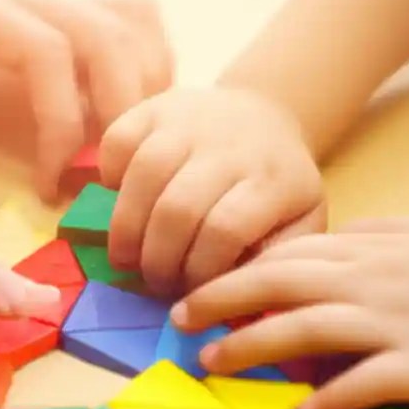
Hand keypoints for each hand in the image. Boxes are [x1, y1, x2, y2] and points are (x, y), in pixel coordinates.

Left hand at [0, 0, 171, 200]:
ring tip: (117, 149)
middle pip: (108, 32)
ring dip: (138, 83)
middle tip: (105, 177)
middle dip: (124, 109)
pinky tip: (109, 116)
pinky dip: (128, 65)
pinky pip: (108, 18)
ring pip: (122, 19)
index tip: (50, 183)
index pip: (52, 54)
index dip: (64, 122)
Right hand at [100, 88, 325, 295]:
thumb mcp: (299, 223)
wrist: (264, 115)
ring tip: (127, 261)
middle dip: (159, 260)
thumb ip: (274, 261)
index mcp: (273, 180)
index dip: (200, 271)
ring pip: (143, 176)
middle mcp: (230, 144)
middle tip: (156, 285)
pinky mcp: (153, 107)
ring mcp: (189, 120)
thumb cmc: (277, 185)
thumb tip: (237, 301)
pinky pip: (117, 142)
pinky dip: (109, 178)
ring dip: (126, 231)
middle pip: (178, 209)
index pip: (225, 230)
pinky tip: (121, 203)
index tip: (193, 294)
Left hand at [171, 219, 408, 408]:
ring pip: (313, 328)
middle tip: (178, 318)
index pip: (290, 254)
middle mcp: (379, 283)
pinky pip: (373, 382)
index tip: (196, 285)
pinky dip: (335, 396)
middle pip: (284, 284)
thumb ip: (375, 237)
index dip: (237, 270)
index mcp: (376, 252)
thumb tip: (326, 244)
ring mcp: (403, 325)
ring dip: (257, 346)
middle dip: (223, 299)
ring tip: (215, 363)